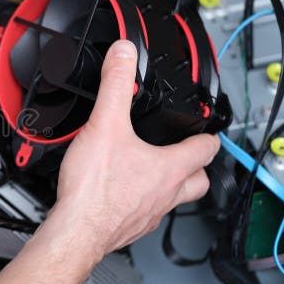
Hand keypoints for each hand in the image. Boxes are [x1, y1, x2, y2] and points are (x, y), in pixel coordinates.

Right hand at [53, 40, 219, 254]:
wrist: (76, 229)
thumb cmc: (94, 187)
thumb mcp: (104, 123)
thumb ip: (115, 84)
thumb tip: (124, 54)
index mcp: (168, 167)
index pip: (204, 149)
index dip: (208, 135)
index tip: (207, 129)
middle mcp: (165, 193)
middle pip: (199, 182)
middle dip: (197, 167)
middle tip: (189, 155)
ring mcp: (148, 214)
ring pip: (173, 200)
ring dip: (170, 187)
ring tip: (155, 174)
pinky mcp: (128, 227)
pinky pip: (144, 214)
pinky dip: (139, 202)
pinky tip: (121, 193)